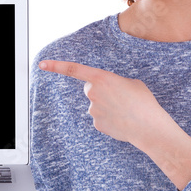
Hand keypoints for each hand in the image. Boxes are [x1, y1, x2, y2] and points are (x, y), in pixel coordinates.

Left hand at [38, 59, 172, 149]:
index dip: (56, 66)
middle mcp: (93, 93)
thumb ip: (114, 83)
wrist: (148, 126)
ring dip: (107, 106)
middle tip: (119, 97)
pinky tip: (122, 120)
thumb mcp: (131, 83)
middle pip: (90, 89)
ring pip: (96, 105)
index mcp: (102, 78)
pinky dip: (110, 119)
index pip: (74, 69)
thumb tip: (108, 91)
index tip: (42, 64)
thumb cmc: (143, 102)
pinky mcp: (96, 124)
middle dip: (100, 91)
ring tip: (125, 110)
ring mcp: (93, 110)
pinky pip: (101, 118)